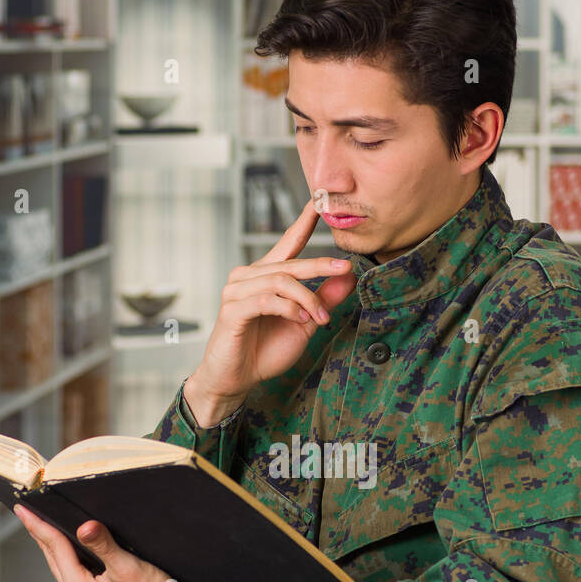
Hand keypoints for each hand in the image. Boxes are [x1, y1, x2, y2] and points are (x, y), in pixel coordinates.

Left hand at [13, 506, 210, 581]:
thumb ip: (105, 545)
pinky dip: (74, 574)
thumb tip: (85, 527)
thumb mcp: (130, 568)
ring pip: (66, 578)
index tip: (24, 511)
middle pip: (55, 563)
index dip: (38, 525)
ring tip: (52, 541)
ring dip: (58, 557)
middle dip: (43, 539)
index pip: (54, 548)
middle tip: (32, 521)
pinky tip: (83, 572)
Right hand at [187, 197, 357, 420]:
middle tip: (345, 268)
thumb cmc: (265, 351)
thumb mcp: (305, 322)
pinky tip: (300, 318)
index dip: (303, 222)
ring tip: (320, 318)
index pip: (288, 243)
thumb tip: (348, 276)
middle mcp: (248, 277)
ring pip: (280, 281)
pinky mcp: (232, 309)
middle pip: (290, 264)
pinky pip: (266, 300)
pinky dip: (288, 308)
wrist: (237, 378)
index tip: (319, 202)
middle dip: (320, 266)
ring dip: (306, 298)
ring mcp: (237, 291)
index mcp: (266, 276)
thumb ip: (324, 299)